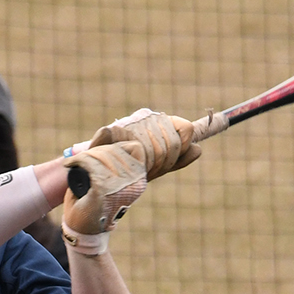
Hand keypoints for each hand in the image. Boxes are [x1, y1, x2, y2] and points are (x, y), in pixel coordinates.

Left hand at [61, 141, 147, 250]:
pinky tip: (70, 164)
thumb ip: (110, 161)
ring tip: (74, 162)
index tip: (98, 148)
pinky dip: (79, 162)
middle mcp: (134, 183)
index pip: (134, 148)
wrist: (83, 232)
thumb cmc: (93, 205)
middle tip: (81, 158)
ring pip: (103, 156)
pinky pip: (92, 166)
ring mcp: (120, 187)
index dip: (115, 143)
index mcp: (139, 180)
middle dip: (96, 150)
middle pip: (116, 150)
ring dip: (86, 156)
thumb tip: (108, 132)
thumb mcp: (107, 180)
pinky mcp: (104, 191)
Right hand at [86, 108, 200, 178]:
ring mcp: (130, 124)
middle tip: (148, 169)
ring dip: (150, 165)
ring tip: (137, 168)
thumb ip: (178, 159)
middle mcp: (147, 119)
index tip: (167, 162)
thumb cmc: (128, 169)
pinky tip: (127, 164)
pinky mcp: (111, 133)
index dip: (180, 148)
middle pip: (173, 142)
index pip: (186, 129)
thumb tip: (198, 149)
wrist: (95, 175)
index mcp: (159, 123)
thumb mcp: (157, 166)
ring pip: (158, 147)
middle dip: (164, 163)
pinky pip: (136, 149)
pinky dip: (134, 160)